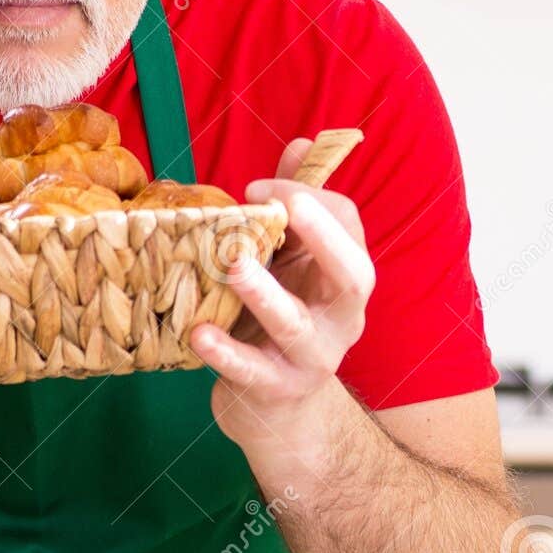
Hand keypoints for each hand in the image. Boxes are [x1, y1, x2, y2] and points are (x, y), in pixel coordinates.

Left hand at [189, 137, 374, 455]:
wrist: (275, 408)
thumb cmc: (281, 318)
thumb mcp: (291, 263)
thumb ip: (295, 206)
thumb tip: (303, 144)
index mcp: (346, 276)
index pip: (348, 225)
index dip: (308, 198)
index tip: (257, 190)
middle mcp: (342, 316)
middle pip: (353, 274)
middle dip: (324, 238)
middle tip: (289, 208)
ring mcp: (313, 357)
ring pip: (295, 323)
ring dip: (264, 292)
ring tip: (232, 265)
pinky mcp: (278, 390)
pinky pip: (253, 371)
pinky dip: (226, 353)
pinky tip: (199, 334)